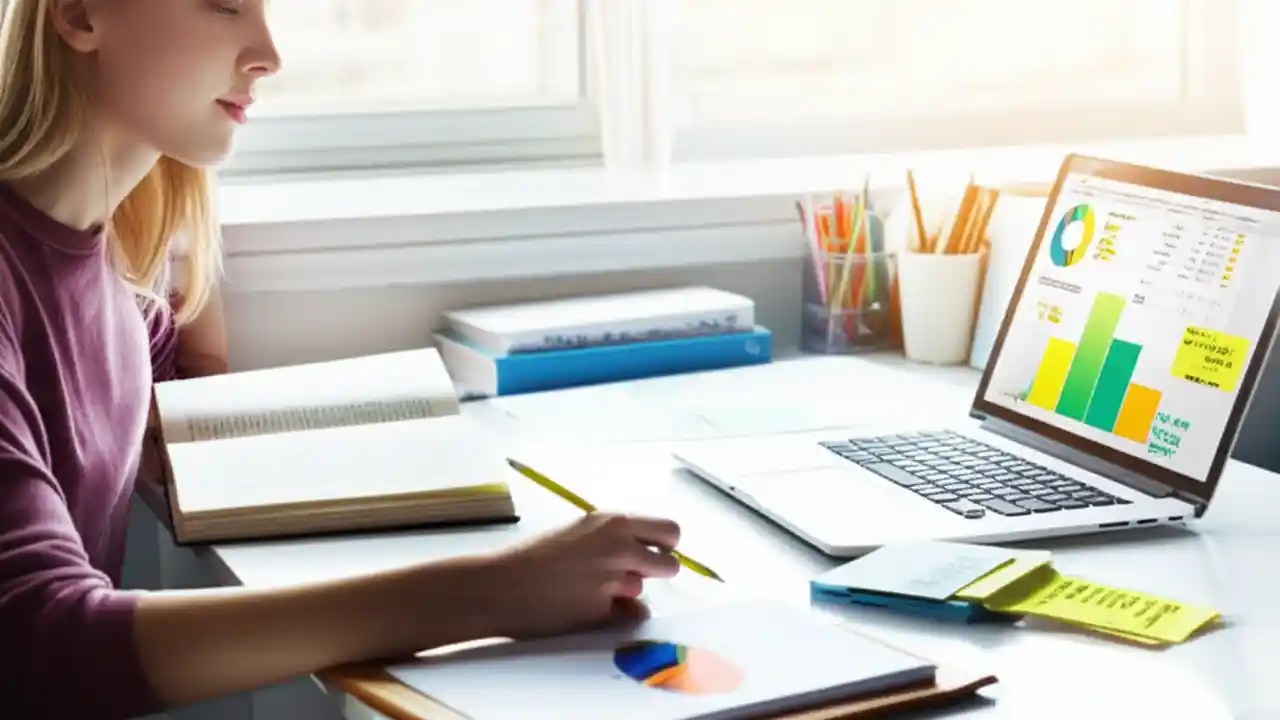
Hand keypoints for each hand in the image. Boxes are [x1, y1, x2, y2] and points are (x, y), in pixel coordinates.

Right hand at [483, 513, 681, 638]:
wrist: (500, 585)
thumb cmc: (532, 556)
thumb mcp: (578, 531)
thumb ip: (612, 539)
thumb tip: (639, 552)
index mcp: (613, 522)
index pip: (669, 530)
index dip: (665, 544)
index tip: (653, 550)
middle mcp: (619, 549)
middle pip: (670, 564)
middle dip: (658, 571)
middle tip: (633, 574)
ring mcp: (613, 581)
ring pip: (642, 590)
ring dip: (624, 592)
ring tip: (587, 589)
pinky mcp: (604, 612)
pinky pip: (627, 614)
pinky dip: (614, 614)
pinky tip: (585, 607)